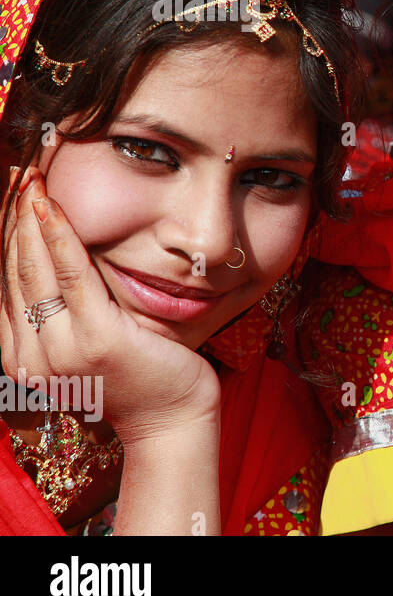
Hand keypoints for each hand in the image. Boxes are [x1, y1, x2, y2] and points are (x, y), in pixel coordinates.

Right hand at [0, 169, 219, 440]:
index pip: (6, 285)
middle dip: (13, 220)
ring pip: (35, 271)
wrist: (172, 417)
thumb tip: (52, 261)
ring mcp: (62, 352)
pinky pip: (73, 277)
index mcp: (21, 360)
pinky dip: (59, 239)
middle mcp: (32, 358)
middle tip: (19, 177)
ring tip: (32, 182)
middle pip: (14, 273)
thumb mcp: (90, 343)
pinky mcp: (97, 341)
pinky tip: (52, 209)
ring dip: (30, 221)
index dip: (6, 237)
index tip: (12, 198)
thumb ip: (65, 313)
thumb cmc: (140, 374)